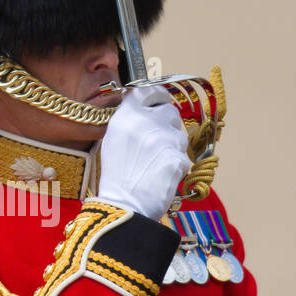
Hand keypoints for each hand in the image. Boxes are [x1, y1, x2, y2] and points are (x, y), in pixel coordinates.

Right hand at [98, 86, 191, 222]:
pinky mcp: (178, 157)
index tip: (159, 100)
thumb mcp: (112, 139)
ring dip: (172, 145)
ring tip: (157, 162)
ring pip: (179, 134)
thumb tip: (143, 107)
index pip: (147, 91)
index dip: (156, 94)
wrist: (125, 205)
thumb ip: (128, 120)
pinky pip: (183, 155)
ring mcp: (164, 140)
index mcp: (126, 117)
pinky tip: (162, 174)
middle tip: (158, 140)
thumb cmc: (116, 176)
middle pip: (169, 110)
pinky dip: (176, 165)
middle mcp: (146, 123)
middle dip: (167, 123)